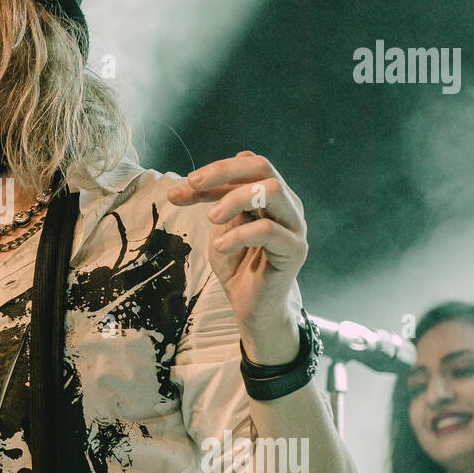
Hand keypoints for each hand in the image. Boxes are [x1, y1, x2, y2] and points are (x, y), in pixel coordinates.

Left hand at [167, 151, 306, 363]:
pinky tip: (220, 247)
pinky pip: (268, 230)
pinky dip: (239, 235)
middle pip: (263, 167)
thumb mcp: (219, 228)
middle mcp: (287, 204)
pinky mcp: (295, 250)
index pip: (245, 166)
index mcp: (270, 195)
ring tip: (211, 218)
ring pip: (272, 189)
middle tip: (193, 184)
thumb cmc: (237, 265)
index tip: (178, 189)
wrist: (251, 307)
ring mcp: (294, 225)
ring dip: (235, 199)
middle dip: (224, 171)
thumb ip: (215, 202)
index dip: (212, 172)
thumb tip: (194, 178)